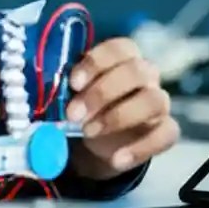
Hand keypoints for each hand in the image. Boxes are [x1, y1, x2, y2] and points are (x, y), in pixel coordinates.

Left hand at [65, 38, 178, 179]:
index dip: (97, 62)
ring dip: (119, 116)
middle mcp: (146, 75)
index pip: (120, 48)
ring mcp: (159, 102)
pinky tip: (116, 159)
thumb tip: (43, 94)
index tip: (73, 83)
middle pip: (135, 71)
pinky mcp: (165, 130)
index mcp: (124, 57)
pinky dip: (140, 148)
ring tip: (89, 132)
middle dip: (102, 92)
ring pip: (154, 100)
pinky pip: (164, 135)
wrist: (99, 139)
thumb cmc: (87, 105)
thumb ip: (66, 89)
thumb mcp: (74, 95)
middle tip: (74, 114)